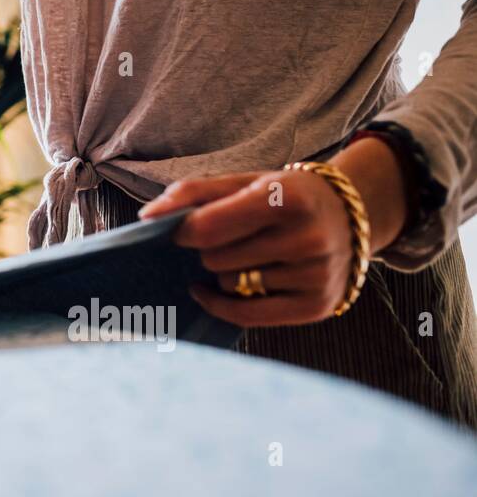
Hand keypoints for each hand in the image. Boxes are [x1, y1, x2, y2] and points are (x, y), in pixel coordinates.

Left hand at [139, 137, 407, 326]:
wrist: (350, 215)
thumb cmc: (283, 195)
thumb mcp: (244, 181)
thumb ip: (192, 193)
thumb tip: (146, 216)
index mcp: (288, 198)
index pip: (210, 226)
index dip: (183, 230)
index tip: (178, 230)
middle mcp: (308, 238)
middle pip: (217, 258)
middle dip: (208, 250)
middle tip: (225, 239)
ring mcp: (316, 275)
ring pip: (231, 284)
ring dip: (223, 272)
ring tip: (245, 255)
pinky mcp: (316, 306)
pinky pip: (247, 315)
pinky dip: (219, 304)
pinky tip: (207, 290)